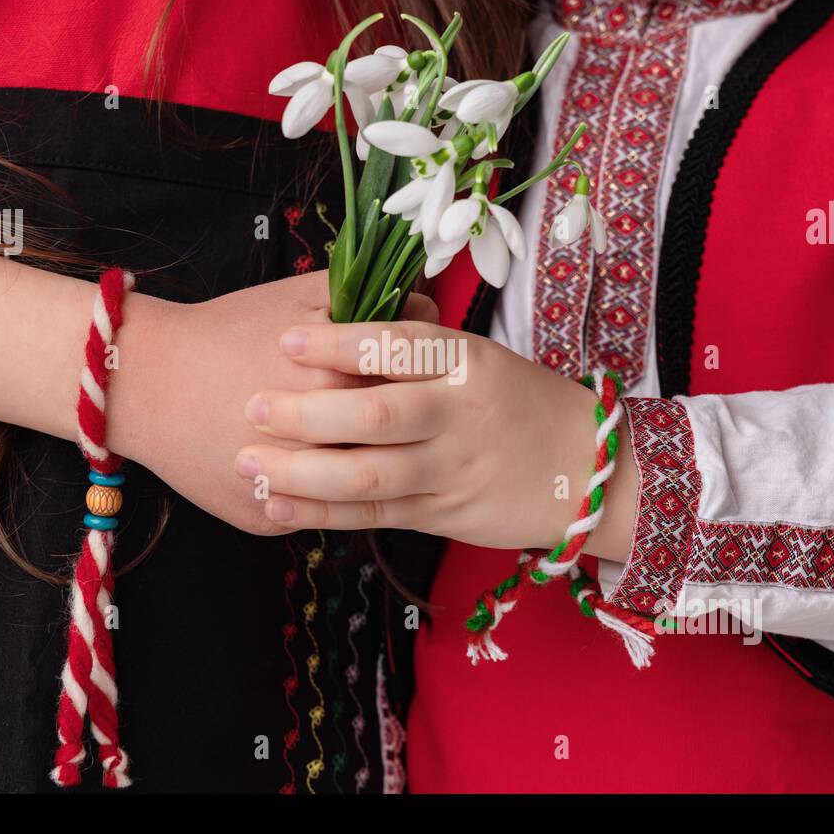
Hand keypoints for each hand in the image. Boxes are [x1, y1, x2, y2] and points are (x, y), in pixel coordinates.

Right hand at [115, 270, 436, 535]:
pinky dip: (322, 496)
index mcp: (341, 388)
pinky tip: (311, 467)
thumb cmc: (228, 330)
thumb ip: (374, 300)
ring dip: (364, 469)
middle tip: (378, 412)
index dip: (414, 384)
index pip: (413, 396)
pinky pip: (318, 516)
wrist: (145, 378)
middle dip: (397, 431)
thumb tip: (427, 310)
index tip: (405, 376)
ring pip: (358, 494)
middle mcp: (325, 448)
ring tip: (348, 441)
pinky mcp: (269, 520)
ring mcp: (297, 493)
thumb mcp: (303, 295)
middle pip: (392, 450)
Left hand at [233, 320, 637, 558]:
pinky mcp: (442, 514)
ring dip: (301, 469)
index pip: (397, 347)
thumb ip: (415, 347)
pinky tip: (277, 504)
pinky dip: (323, 512)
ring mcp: (450, 470)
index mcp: (466, 363)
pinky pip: (374, 515)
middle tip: (253, 405)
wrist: (585, 466)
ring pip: (368, 474)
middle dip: (307, 412)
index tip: (286, 339)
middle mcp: (457, 416)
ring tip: (248, 459)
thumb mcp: (478, 357)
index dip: (338, 343)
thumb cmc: (517, 401)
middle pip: (375, 415)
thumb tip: (338, 318)